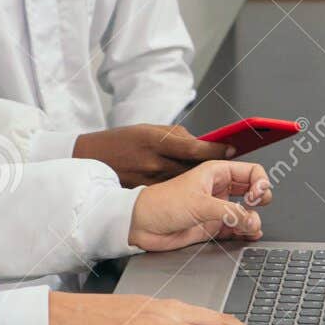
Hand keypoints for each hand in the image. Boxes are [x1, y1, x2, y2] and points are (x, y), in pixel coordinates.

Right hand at [73, 124, 233, 186]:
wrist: (91, 158)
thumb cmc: (121, 141)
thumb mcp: (149, 130)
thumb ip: (176, 137)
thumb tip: (203, 145)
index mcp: (155, 140)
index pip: (193, 147)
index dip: (216, 149)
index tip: (233, 148)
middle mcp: (153, 163)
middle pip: (194, 168)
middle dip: (214, 168)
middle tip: (231, 168)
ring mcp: (149, 181)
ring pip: (186, 184)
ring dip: (201, 183)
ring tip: (213, 181)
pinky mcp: (145, 195)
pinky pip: (172, 195)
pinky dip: (184, 193)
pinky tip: (191, 193)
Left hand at [128, 160, 271, 252]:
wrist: (141, 225)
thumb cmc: (162, 204)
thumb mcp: (200, 204)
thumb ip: (229, 212)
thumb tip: (252, 220)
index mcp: (215, 172)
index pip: (250, 171)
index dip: (260, 182)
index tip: (258, 195)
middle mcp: (218, 189)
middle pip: (252, 190)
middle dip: (260, 199)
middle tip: (257, 207)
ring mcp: (216, 208)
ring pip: (245, 211)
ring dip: (253, 219)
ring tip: (251, 227)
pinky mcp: (212, 226)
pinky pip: (236, 228)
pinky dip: (245, 232)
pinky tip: (249, 234)